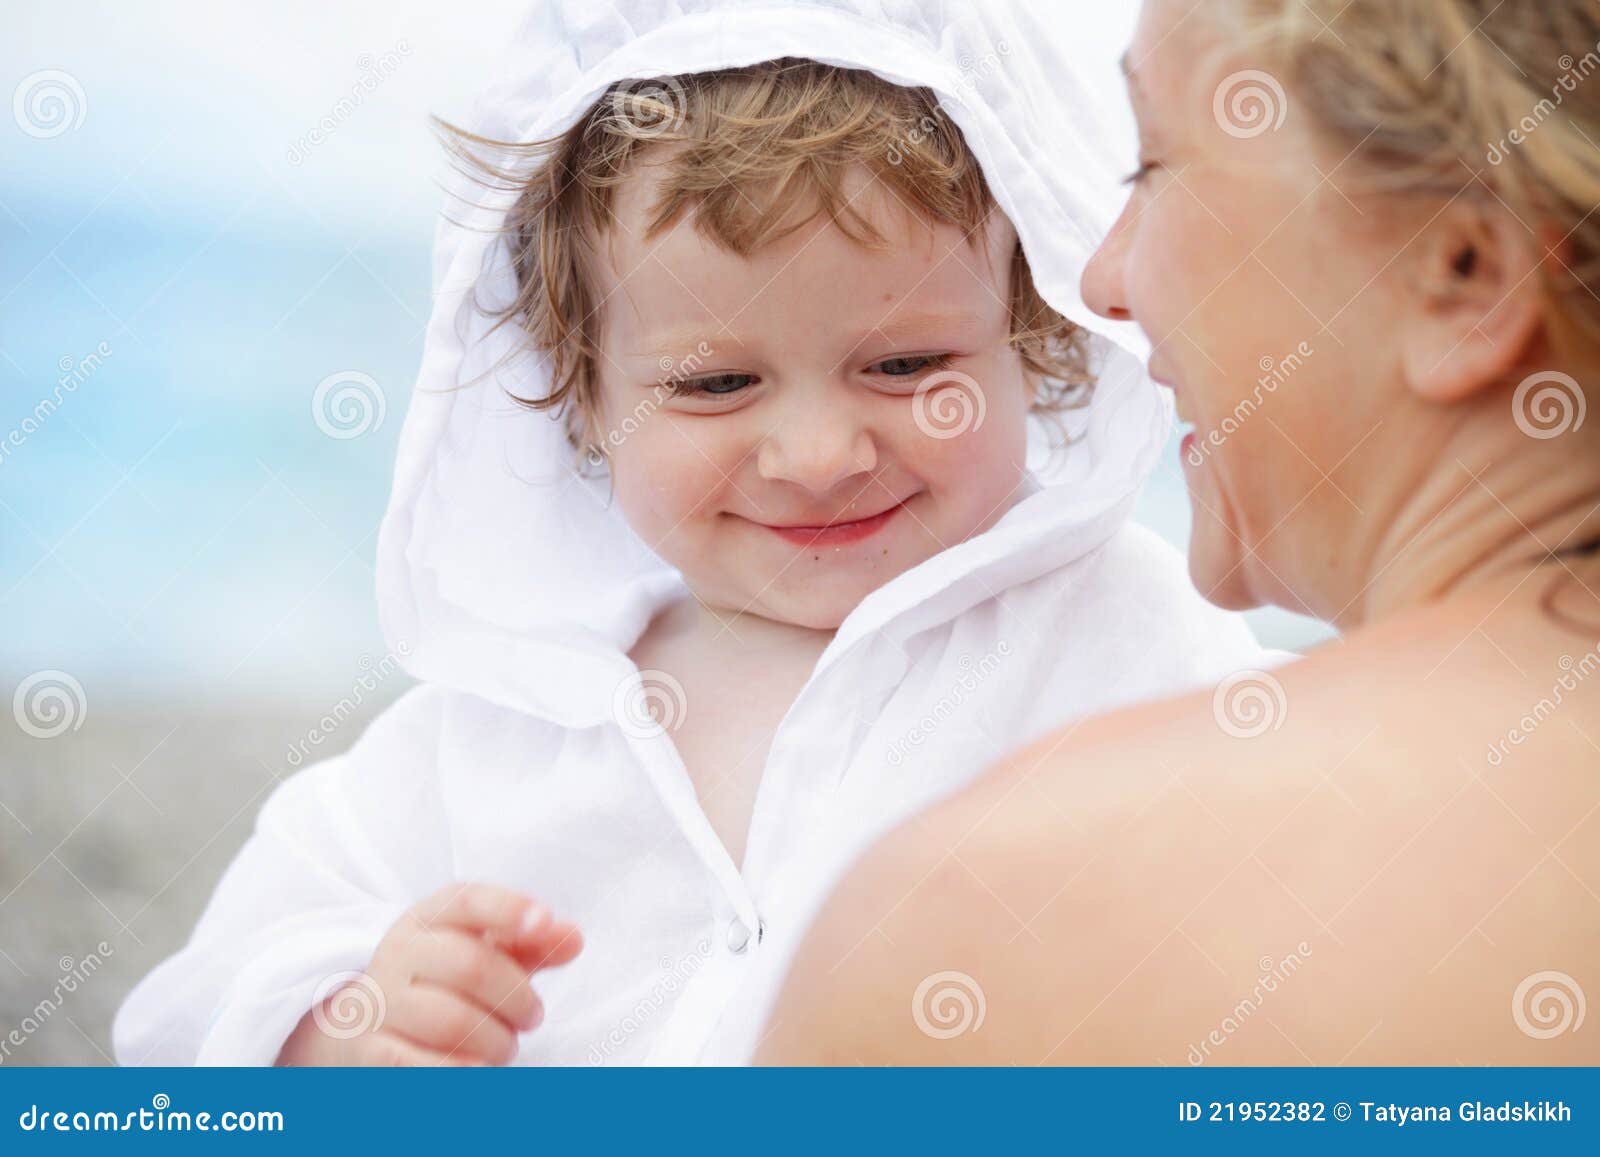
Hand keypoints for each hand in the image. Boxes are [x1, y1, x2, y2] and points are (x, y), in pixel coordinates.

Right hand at [275, 883, 582, 1065]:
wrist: (358, 1024)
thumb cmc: (440, 982)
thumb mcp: (479, 951)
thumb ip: (528, 943)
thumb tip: (573, 938)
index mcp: (430, 918)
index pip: (469, 900)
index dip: (509, 908)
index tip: (544, 921)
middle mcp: (400, 953)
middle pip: (471, 964)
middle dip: (517, 996)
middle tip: (533, 1016)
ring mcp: (381, 1002)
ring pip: (451, 1019)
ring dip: (496, 1039)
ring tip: (506, 1048)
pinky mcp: (368, 1051)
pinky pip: (416, 1064)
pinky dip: (457, 1071)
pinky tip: (479, 1070)